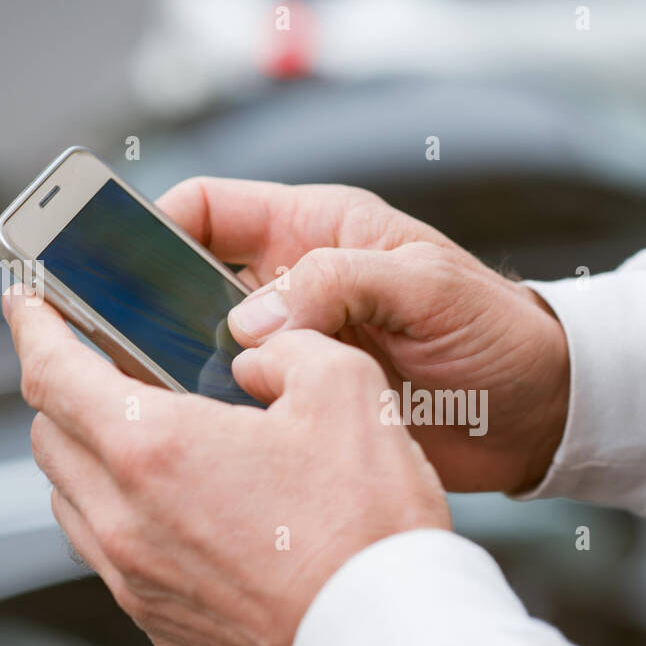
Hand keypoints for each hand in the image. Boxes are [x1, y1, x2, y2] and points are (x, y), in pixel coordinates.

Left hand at [3, 287, 449, 645]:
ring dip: (89, 459)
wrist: (381, 643)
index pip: (52, 372)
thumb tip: (260, 356)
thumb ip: (290, 349)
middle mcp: (128, 520)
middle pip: (50, 438)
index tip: (26, 305)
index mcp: (156, 449)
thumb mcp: (347, 390)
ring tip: (147, 442)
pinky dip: (121, 519)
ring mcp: (139, 581)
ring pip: (72, 501)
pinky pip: (110, 558)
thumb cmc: (367, 531)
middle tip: (103, 367)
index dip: (33, 326)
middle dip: (63, 390)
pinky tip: (181, 511)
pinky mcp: (163, 624)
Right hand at [156, 178, 569, 492]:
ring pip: (203, 351)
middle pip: (188, 283)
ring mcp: (295, 351)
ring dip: (174, 371)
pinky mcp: (304, 407)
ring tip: (144, 395)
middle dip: (145, 306)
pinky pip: (239, 406)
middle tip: (107, 339)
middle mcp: (292, 288)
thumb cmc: (496, 330)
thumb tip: (252, 319)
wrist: (538, 413)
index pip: (208, 209)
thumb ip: (342, 284)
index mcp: (315, 232)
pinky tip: (197, 437)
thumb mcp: (427, 286)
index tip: (117, 261)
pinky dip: (215, 419)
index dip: (154, 225)